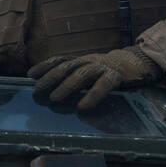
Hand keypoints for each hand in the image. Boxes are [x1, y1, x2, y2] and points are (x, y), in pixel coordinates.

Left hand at [28, 47, 165, 110]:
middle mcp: (89, 61)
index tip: (30, 75)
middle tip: (38, 90)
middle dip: (51, 78)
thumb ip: (73, 76)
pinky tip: (83, 107)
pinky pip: (103, 85)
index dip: (45, 66)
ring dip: (67, 86)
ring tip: (55, 99)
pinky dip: (92, 96)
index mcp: (81, 60)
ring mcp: (102, 67)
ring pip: (82, 74)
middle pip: (67, 67)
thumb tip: (48, 88)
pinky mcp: (116, 76)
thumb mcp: (87, 70)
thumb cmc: (106, 71)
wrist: (134, 63)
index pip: (60, 60)